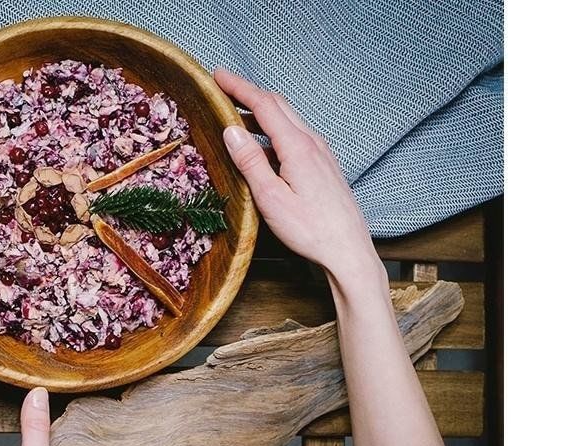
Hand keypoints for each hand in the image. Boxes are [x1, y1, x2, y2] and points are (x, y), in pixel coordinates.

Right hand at [215, 70, 379, 282]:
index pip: (264, 105)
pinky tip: (265, 144)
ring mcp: (321, 153)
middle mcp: (312, 143)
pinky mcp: (324, 165)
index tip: (217, 76)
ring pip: (289, 119)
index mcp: (297, 147)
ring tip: (238, 113)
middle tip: (224, 87)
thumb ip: (250, 162)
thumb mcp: (271, 198)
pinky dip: (275, 128)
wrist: (348, 250)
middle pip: (278, 106)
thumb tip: (231, 130)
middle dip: (250, 93)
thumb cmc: (309, 229)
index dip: (239, 88)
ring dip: (263, 111)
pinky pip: (297, 135)